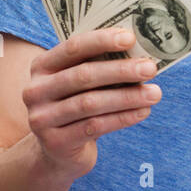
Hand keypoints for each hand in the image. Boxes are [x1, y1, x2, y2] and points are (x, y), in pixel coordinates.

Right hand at [22, 28, 161, 178]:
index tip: (131, 38)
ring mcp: (41, 118)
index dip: (102, 41)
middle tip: (150, 68)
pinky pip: (95, 126)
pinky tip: (143, 112)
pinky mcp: (55, 143)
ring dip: (127, 97)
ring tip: (154, 93)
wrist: (58, 151)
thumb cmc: (78, 105)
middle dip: (121, 70)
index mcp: (42, 66)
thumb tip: (140, 52)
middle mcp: (35, 90)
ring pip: (91, 103)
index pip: (73, 47)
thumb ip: (100, 65)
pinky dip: (122, 118)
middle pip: (83, 75)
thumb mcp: (81, 83)